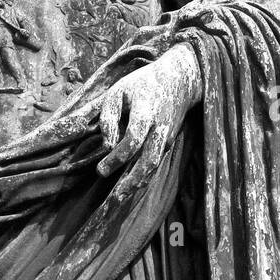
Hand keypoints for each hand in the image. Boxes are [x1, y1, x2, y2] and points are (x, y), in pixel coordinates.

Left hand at [96, 43, 200, 186]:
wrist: (179, 80)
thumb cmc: (142, 84)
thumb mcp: (119, 90)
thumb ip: (108, 116)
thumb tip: (106, 145)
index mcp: (146, 112)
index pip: (133, 140)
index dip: (117, 158)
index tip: (100, 170)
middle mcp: (160, 128)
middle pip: (149, 161)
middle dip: (132, 182)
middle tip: (114, 199)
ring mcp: (166, 137)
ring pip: (154, 166)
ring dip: (138, 184)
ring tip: (120, 200)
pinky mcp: (167, 142)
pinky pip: (155, 163)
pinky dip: (143, 177)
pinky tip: (128, 187)